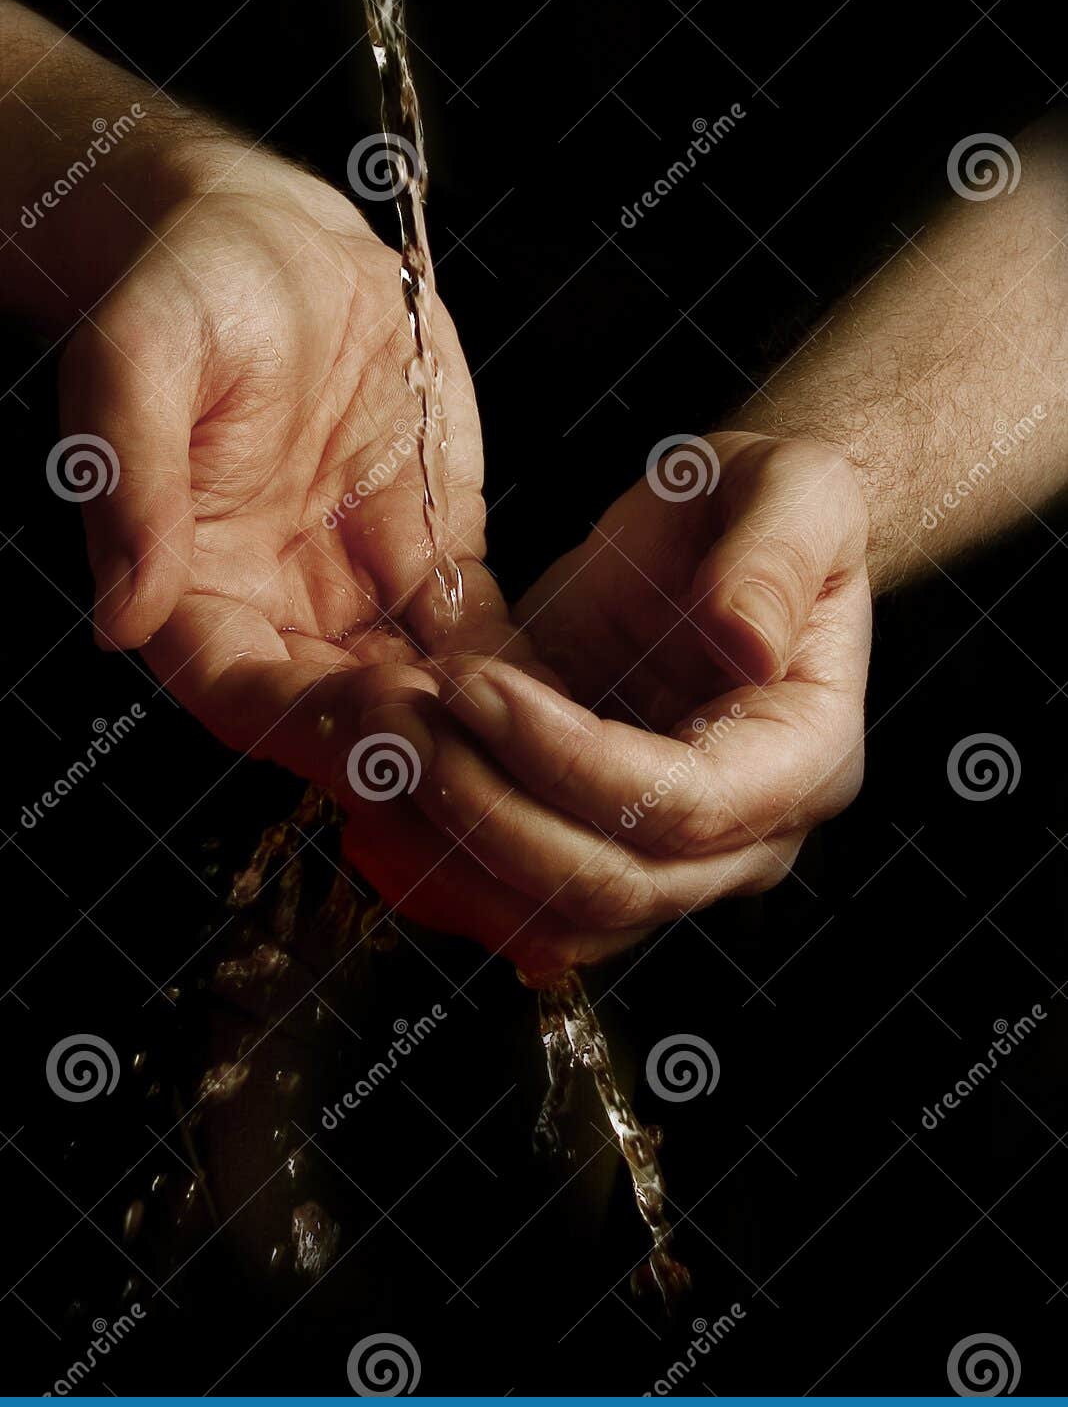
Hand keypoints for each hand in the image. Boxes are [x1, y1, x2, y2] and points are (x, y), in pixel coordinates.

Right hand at [57, 135, 541, 863]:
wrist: (271, 235)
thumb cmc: (186, 284)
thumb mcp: (140, 360)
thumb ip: (130, 483)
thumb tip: (119, 615)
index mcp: (195, 591)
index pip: (247, 696)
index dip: (315, 727)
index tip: (389, 733)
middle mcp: (279, 615)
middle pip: (346, 721)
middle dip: (421, 753)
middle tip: (501, 768)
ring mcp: (359, 596)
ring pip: (423, 698)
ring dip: (483, 739)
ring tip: (556, 763)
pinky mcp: (434, 562)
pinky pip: (480, 640)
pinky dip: (524, 682)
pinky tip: (583, 710)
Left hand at [415, 432, 870, 970]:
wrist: (730, 534)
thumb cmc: (773, 506)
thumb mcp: (798, 491)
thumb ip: (779, 558)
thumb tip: (748, 641)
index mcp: (802, 757)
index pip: (684, 805)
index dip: (569, 759)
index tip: (473, 685)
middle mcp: (742, 835)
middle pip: (608, 884)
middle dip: (488, 815)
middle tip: (397, 726)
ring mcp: (663, 852)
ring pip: (550, 915)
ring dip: (449, 853)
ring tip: (373, 756)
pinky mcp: (588, 833)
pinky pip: (513, 893)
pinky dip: (439, 861)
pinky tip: (375, 798)